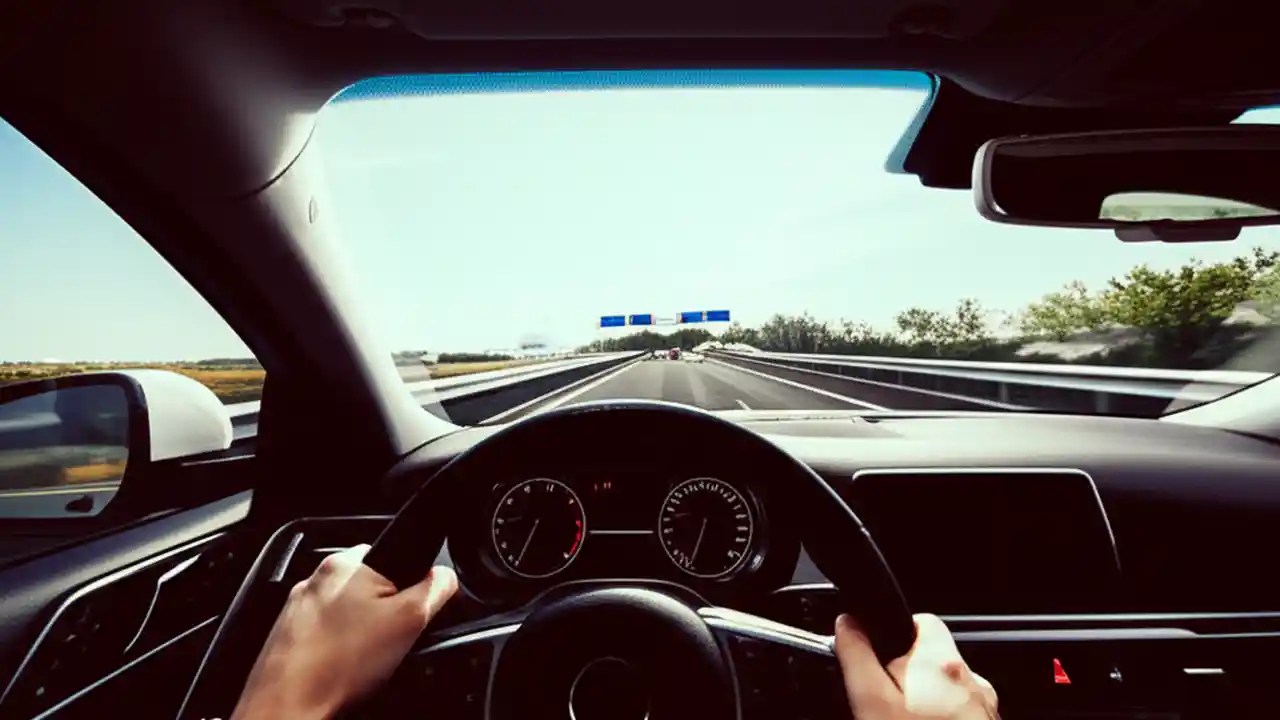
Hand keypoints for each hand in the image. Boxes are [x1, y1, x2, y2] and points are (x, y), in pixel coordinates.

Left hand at [232, 544, 458, 719]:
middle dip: (383, 612)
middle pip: (370, 588)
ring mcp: (297, 607)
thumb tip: (445, 576)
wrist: (287, 707)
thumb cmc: (340, 665)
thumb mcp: (410, 621)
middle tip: (387, 642)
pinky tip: (340, 670)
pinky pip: (324, 635)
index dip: (411, 587)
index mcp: (347, 563)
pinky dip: (335, 649)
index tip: (408, 614)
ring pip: (346, 614)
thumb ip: (435, 589)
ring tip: (360, 662)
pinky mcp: (287, 634)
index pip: (395, 555)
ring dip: (357, 632)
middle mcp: (317, 578)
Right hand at [834, 613, 997, 719]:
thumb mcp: (871, 703)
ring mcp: (985, 711)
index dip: (892, 635)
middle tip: (880, 707)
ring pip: (943, 695)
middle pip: (930, 662)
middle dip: (903, 679)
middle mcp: (973, 682)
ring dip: (921, 707)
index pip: (921, 621)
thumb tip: (847, 624)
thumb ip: (857, 657)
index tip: (874, 660)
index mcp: (942, 662)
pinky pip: (956, 718)